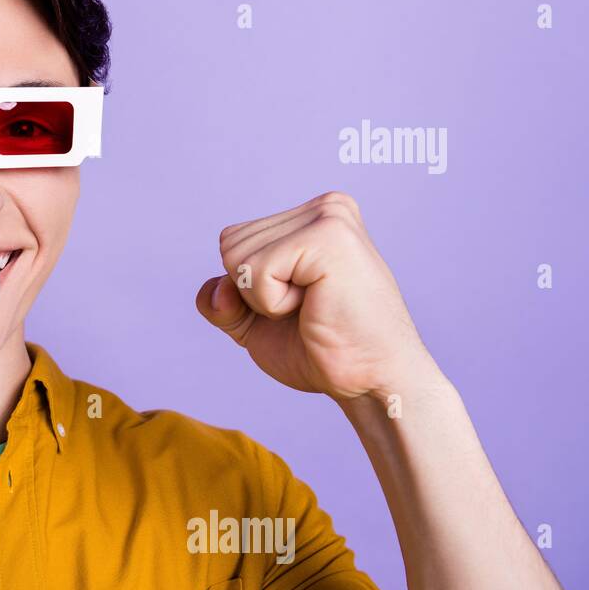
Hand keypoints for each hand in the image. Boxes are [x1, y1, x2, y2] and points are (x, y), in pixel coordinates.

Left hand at [195, 191, 436, 401]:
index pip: (233, 241)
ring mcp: (329, 217)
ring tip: (315, 306)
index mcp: (312, 218)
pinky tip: (316, 306)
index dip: (248, 288)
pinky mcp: (329, 237)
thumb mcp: (254, 323)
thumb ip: (223, 301)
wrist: (371, 382)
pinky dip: (273, 303)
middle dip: (254, 293)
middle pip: (230, 244)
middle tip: (308, 309)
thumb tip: (217, 287)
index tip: (299, 304)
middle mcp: (325, 207)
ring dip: (266, 298)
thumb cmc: (322, 350)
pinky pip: (254, 271)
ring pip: (237, 256)